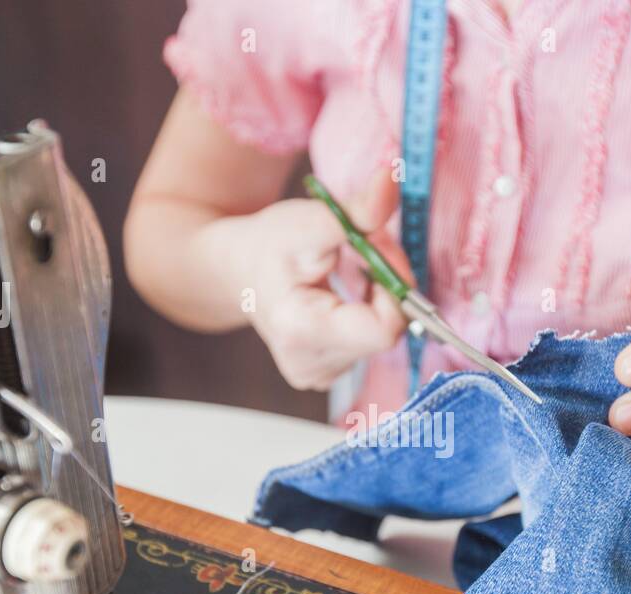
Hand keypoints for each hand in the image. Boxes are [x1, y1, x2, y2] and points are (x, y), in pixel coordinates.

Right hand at [245, 168, 407, 389]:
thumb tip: (391, 180)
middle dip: (387, 282)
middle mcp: (310, 366)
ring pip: (383, 335)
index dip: (393, 285)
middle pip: (387, 331)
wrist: (237, 270)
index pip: (384, 330)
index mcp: (302, 332)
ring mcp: (319, 376)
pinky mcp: (327, 374)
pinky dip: (368, 311)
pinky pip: (370, 342)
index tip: (378, 246)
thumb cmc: (269, 245)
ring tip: (348, 266)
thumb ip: (355, 209)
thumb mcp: (308, 219)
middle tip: (364, 246)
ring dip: (379, 294)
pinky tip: (344, 292)